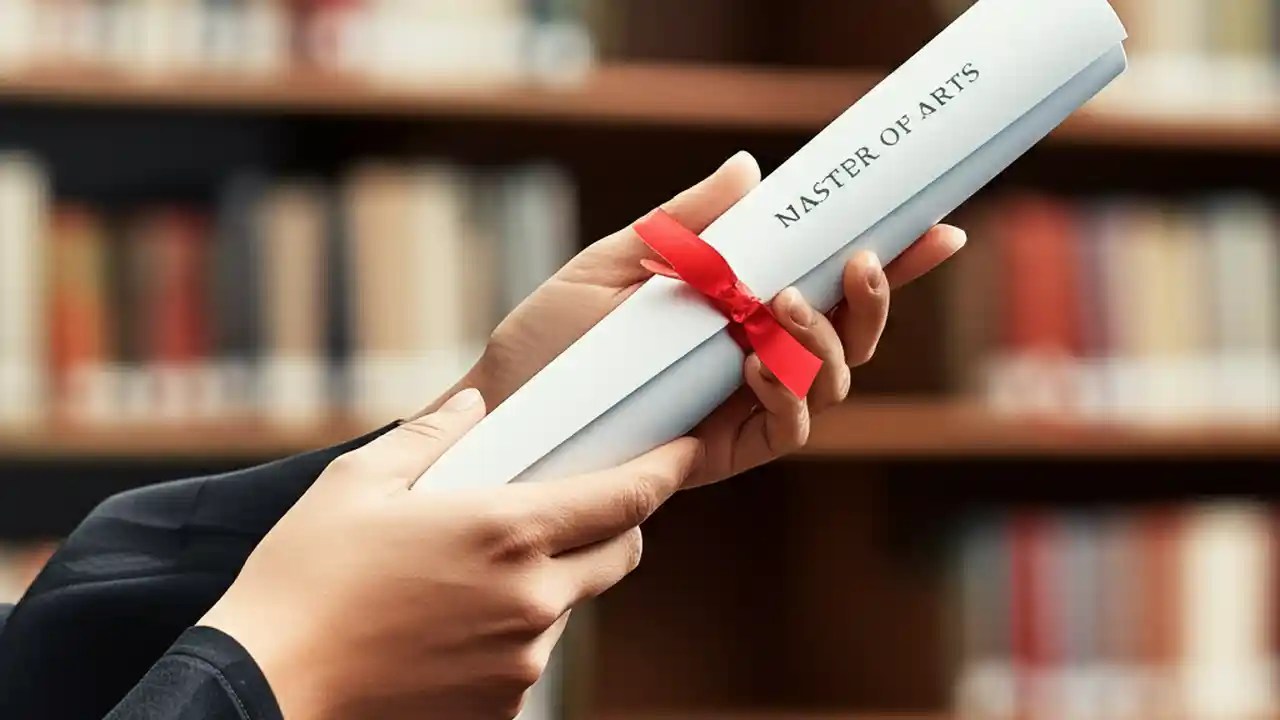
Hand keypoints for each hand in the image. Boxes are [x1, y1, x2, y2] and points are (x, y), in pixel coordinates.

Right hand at [200, 389, 703, 719]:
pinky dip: (512, 630)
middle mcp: (531, 599)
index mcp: (507, 532)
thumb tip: (473, 409)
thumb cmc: (304, 581)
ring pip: (570, 605)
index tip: (684, 450)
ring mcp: (520, 659)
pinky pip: (530, 654)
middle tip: (572, 505)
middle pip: (619, 554)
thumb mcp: (358, 484)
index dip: (666, 470)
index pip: (626, 498)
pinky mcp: (500, 706)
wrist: (265, 689)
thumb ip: (430, 436)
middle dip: (613, 525)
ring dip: (549, 580)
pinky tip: (452, 621)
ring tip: (474, 572)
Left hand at [425, 151, 963, 486]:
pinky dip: (788, 394)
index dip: (891, 260)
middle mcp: (755, 356)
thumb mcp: (617, 263)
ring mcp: (744, 405)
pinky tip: (758, 362)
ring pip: (830, 381)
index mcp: (739, 307)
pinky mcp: (725, 450)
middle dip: (873, 299)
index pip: (828, 281)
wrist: (505, 410)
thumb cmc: (553, 339)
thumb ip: (688, 225)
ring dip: (826, 339)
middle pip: (849, 335)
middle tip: (862, 260)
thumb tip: (751, 169)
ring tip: (783, 304)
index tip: (938, 226)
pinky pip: (785, 427)